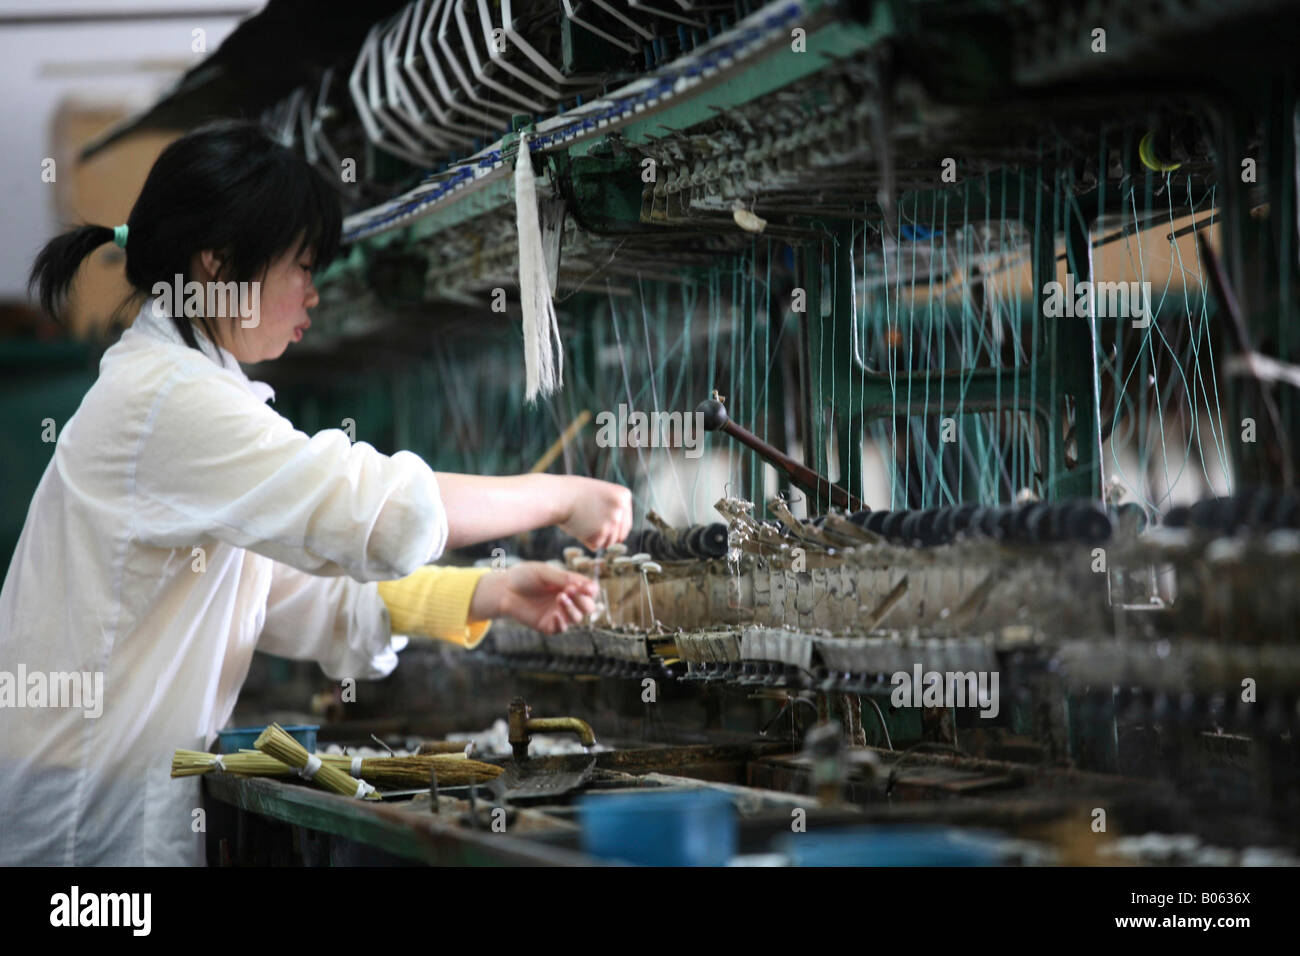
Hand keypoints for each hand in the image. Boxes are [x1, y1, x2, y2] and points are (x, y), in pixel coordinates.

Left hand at [470, 562, 598, 634]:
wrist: (504, 589)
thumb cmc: (524, 576)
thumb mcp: (544, 572)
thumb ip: (563, 578)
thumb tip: (583, 584)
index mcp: (570, 586)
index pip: (590, 591)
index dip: (591, 590)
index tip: (586, 587)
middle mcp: (567, 601)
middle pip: (588, 607)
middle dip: (583, 601)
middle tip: (571, 591)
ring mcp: (558, 614)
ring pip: (577, 618)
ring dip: (572, 609)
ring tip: (560, 598)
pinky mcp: (547, 625)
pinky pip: (561, 629)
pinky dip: (561, 623)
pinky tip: (556, 614)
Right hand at [556, 477, 631, 549]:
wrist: (557, 496)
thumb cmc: (573, 494)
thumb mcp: (600, 493)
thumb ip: (613, 509)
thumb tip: (620, 535)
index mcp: (624, 496)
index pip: (626, 523)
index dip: (611, 527)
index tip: (598, 523)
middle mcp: (622, 509)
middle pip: (620, 536)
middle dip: (606, 536)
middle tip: (589, 528)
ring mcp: (613, 521)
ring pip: (608, 543)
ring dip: (596, 539)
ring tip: (582, 525)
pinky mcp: (601, 533)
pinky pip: (596, 546)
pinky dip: (586, 541)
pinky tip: (578, 528)